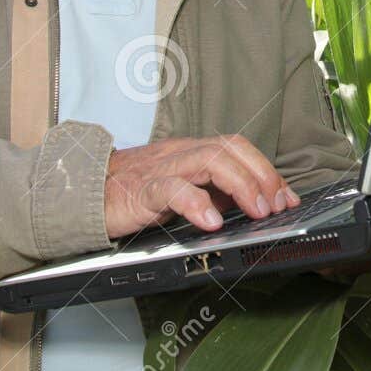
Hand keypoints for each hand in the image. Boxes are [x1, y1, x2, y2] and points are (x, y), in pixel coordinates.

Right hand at [103, 134, 299, 239]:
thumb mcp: (183, 189)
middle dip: (262, 175)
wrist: (83, 193)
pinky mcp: (141, 190)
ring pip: (209, 159)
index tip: (287, 199)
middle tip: (277, 206)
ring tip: (256, 211)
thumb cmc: (133, 192)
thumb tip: (254, 203)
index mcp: (193, 153)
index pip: (239, 148)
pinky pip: (171, 189)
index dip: (268, 170)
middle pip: (230, 147)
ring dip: (240, 184)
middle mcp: (181, 154)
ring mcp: (162, 169)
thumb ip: (214, 192)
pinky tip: (211, 222)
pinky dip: (195, 203)